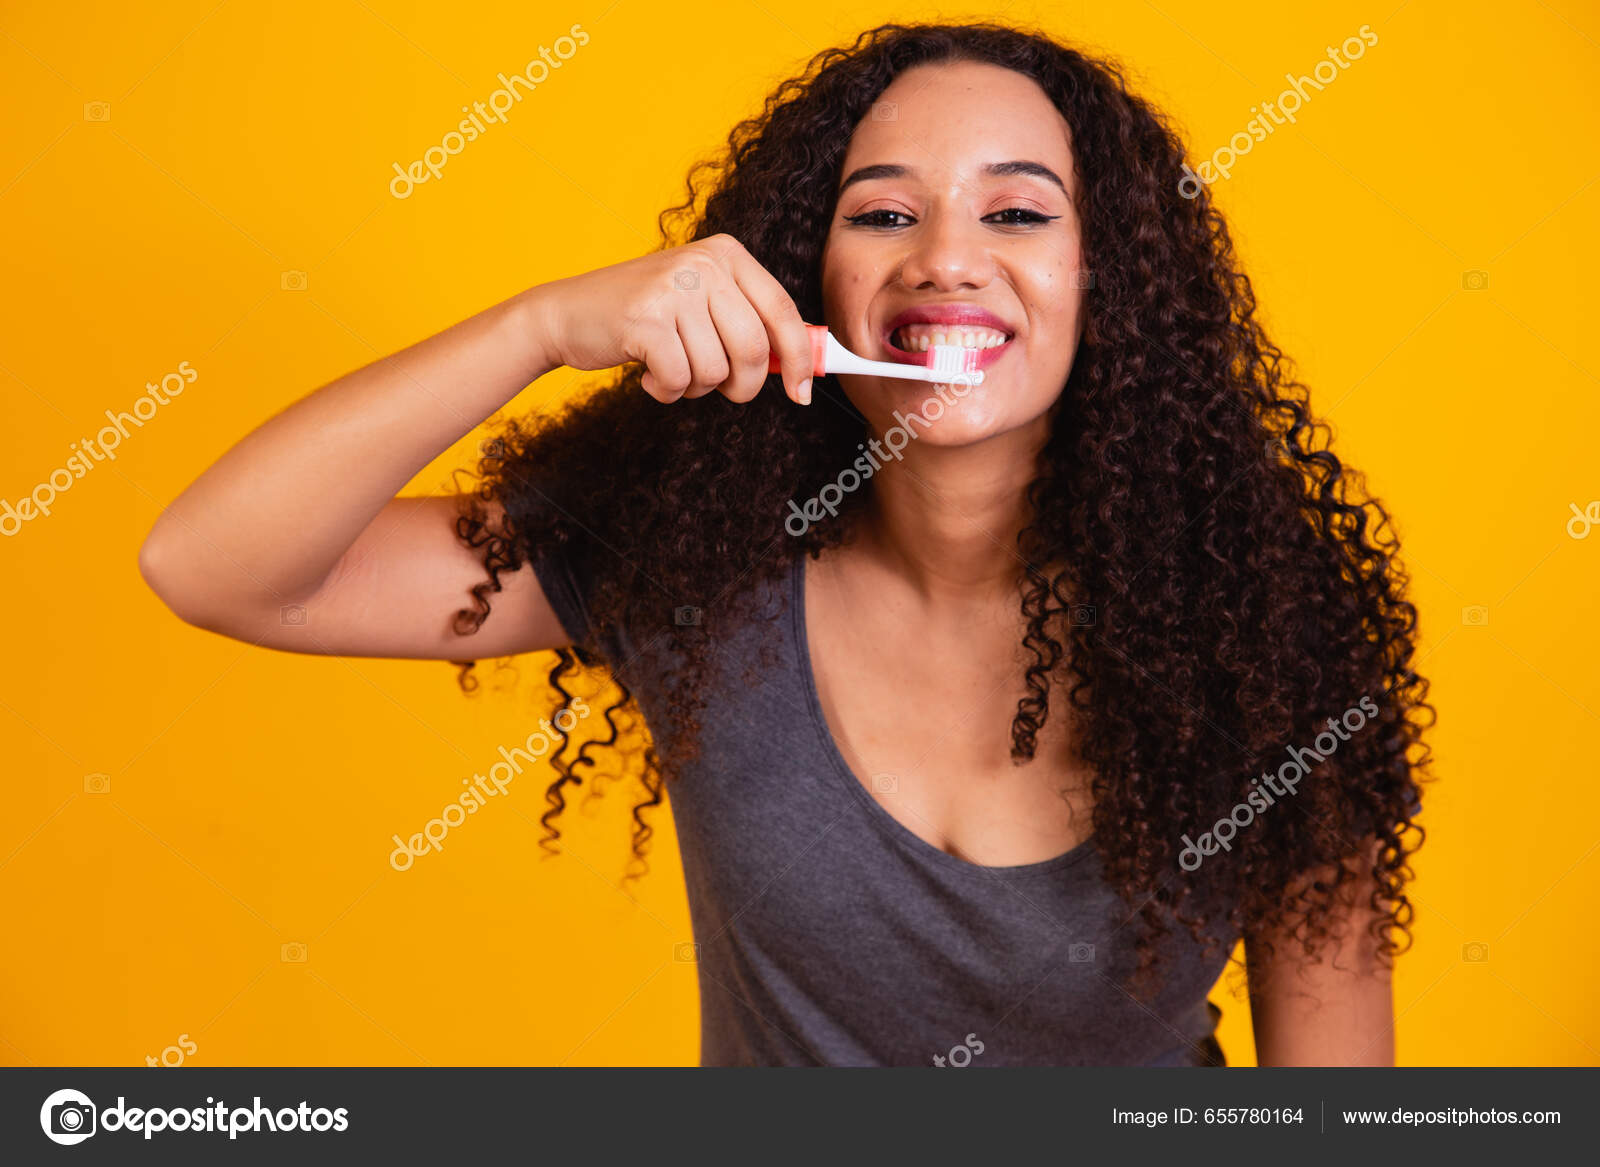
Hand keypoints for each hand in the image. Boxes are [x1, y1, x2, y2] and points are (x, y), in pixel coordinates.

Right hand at [532, 233, 813, 403]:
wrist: (567, 314)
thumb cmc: (644, 317)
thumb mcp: (702, 305)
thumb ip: (749, 324)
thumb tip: (806, 367)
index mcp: (727, 254)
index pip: (783, 311)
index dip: (800, 359)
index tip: (803, 394)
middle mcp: (703, 263)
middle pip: (754, 348)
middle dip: (742, 385)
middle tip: (721, 389)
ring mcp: (672, 287)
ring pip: (716, 370)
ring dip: (696, 388)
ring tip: (671, 368)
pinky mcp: (644, 318)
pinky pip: (680, 379)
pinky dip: (666, 391)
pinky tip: (648, 373)